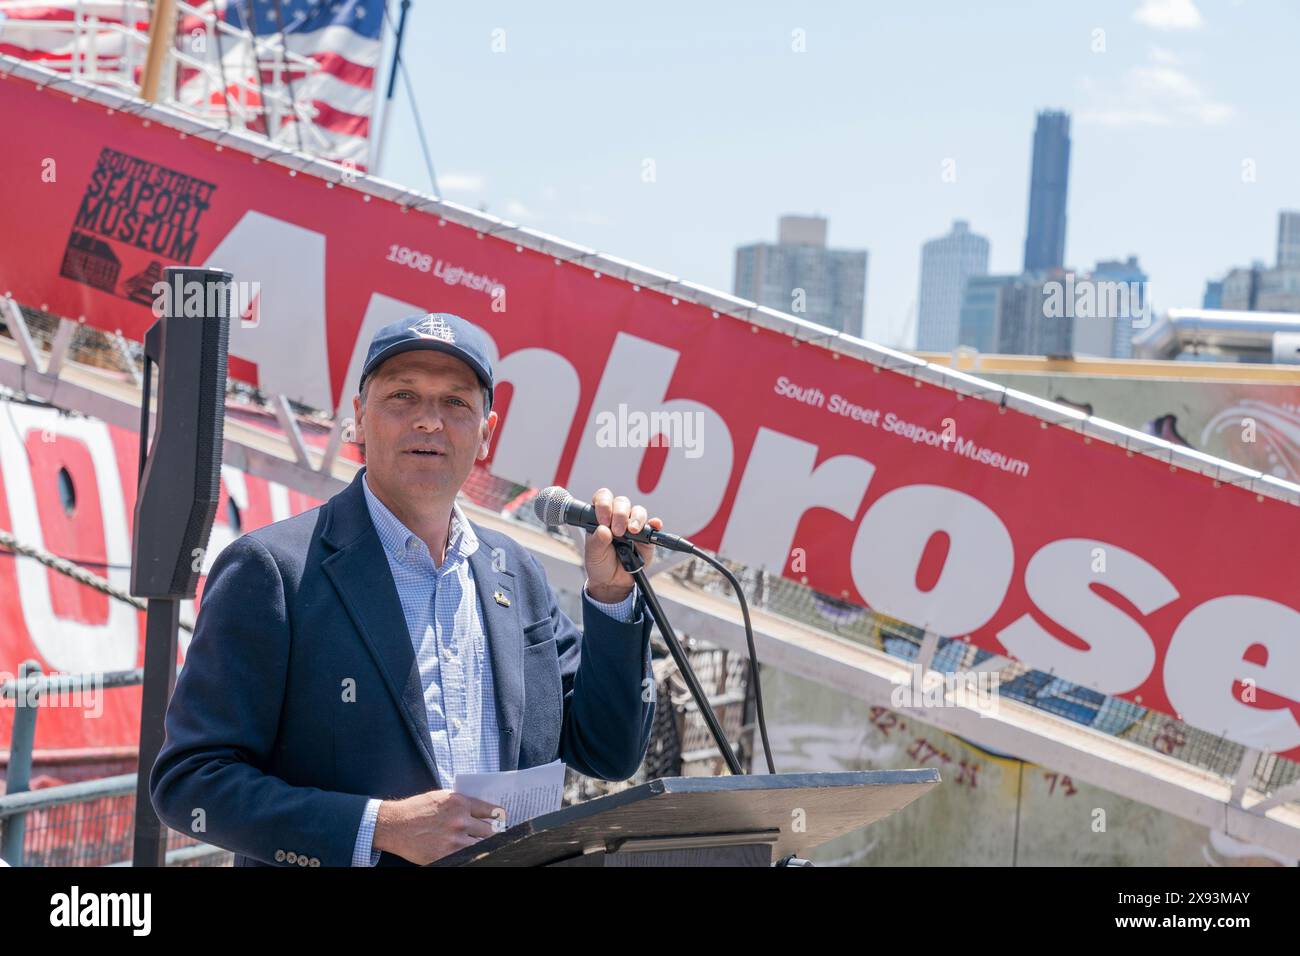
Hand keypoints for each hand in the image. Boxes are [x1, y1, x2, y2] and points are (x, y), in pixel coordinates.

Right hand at [372, 790, 505, 865]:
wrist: (395, 825)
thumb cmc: (417, 809)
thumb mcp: (441, 798)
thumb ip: (461, 803)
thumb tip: (481, 811)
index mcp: (460, 803)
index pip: (490, 810)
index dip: (499, 816)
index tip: (502, 819)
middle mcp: (459, 821)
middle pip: (490, 831)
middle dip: (494, 833)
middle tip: (497, 835)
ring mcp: (453, 840)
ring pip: (481, 845)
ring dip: (483, 845)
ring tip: (485, 845)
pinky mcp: (446, 855)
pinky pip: (466, 857)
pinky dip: (470, 855)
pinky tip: (471, 853)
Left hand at [583, 488, 662, 603]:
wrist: (612, 581)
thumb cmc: (600, 563)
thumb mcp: (593, 553)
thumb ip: (596, 541)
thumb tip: (603, 530)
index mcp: (601, 516)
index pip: (603, 498)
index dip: (604, 504)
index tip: (603, 520)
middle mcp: (618, 517)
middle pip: (622, 502)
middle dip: (620, 514)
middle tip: (617, 531)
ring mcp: (633, 525)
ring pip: (638, 511)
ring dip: (636, 519)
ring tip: (632, 531)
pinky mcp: (647, 536)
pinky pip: (653, 526)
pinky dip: (655, 524)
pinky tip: (655, 524)